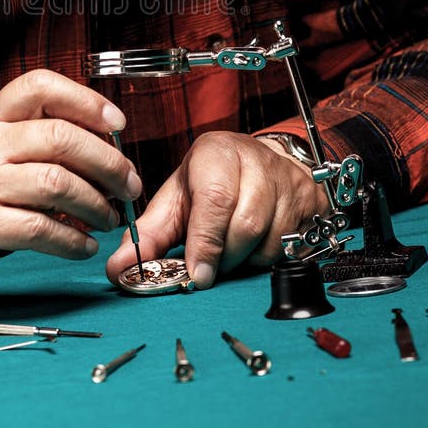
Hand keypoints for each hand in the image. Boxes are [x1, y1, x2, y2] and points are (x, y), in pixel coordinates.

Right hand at [0, 69, 141, 311]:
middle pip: (59, 137)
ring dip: (95, 203)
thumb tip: (106, 147)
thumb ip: (36, 141)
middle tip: (129, 185)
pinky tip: (85, 245)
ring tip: (110, 218)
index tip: (118, 124)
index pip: (38, 86)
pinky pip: (39, 228)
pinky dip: (71, 239)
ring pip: (55, 183)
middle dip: (107, 162)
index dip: (85, 99)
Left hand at [106, 131, 328, 288]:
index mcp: (216, 153)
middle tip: (210, 263)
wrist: (262, 162)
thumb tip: (117, 269)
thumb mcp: (177, 199)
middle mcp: (256, 161)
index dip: (205, 241)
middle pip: (245, 225)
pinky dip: (269, 258)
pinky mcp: (310, 201)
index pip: (215, 199)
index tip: (197, 275)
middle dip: (224, 256)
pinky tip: (255, 246)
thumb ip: (148, 235)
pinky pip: (292, 246)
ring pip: (271, 240)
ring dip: (246, 259)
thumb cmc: (212, 182)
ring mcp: (289, 181)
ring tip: (230, 249)